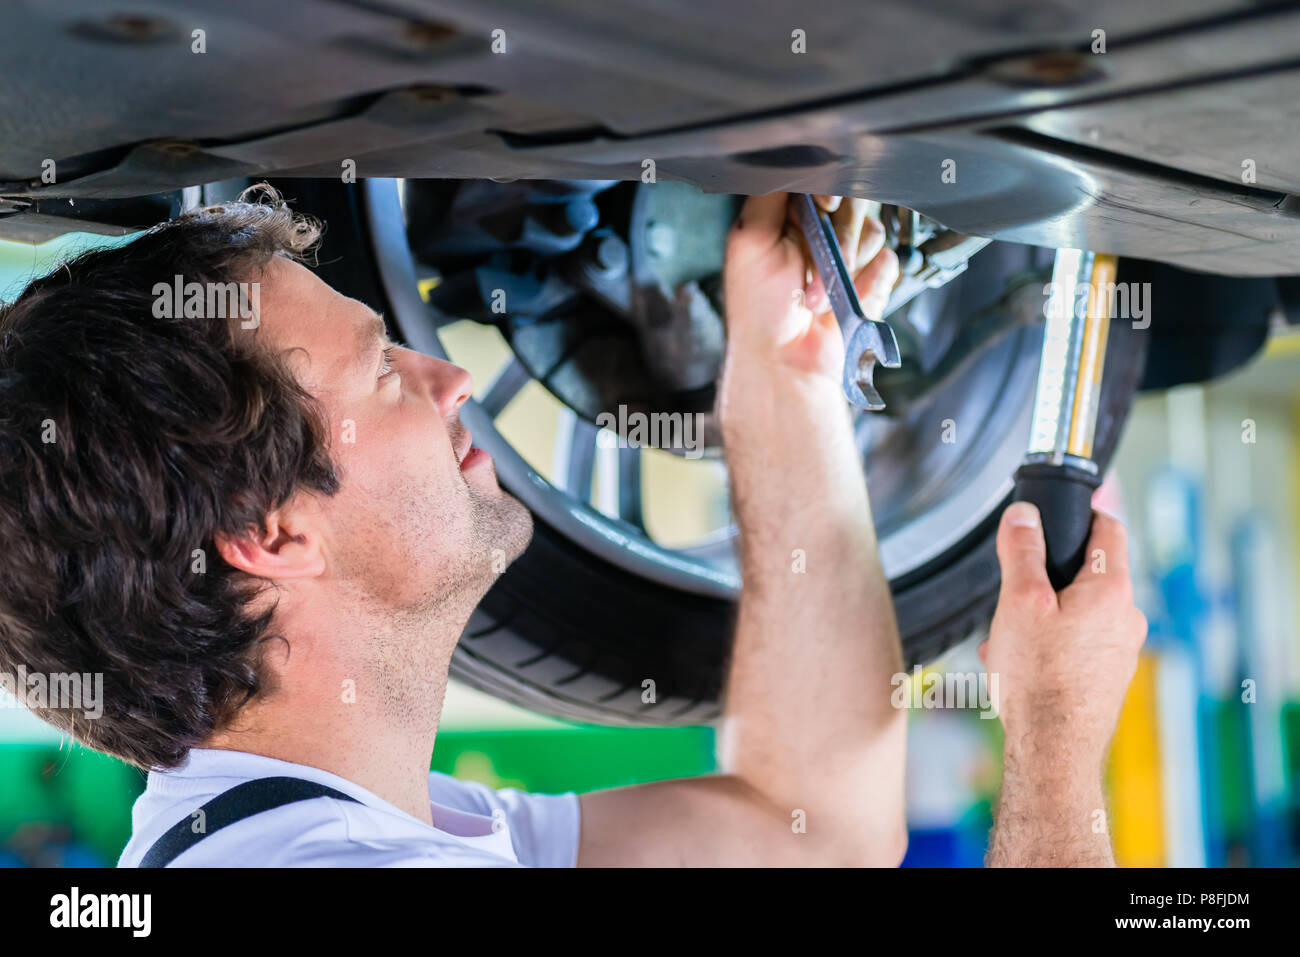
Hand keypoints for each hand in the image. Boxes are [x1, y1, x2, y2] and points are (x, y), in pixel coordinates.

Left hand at [721, 193, 898, 385]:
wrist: (786, 362)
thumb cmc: (758, 309)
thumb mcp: (749, 239)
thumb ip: (768, 193)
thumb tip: (785, 160)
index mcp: (789, 216)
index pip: (822, 180)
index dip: (828, 190)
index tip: (825, 207)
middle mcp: (820, 231)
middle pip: (854, 201)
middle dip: (837, 236)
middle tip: (810, 265)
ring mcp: (848, 256)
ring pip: (873, 229)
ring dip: (846, 265)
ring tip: (817, 298)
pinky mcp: (871, 279)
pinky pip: (887, 260)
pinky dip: (868, 282)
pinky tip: (844, 301)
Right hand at [980, 502, 1147, 770]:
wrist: (1053, 749)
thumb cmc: (1039, 679)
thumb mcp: (1019, 602)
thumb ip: (1022, 552)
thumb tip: (1024, 515)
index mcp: (1111, 590)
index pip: (1109, 529)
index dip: (1085, 513)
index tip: (1066, 509)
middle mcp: (1126, 618)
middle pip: (1088, 574)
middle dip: (1047, 579)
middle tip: (1014, 592)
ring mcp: (1120, 652)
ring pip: (1077, 613)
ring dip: (1041, 617)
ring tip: (1008, 641)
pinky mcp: (1107, 679)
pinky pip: (1077, 646)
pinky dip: (1048, 647)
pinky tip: (1018, 667)